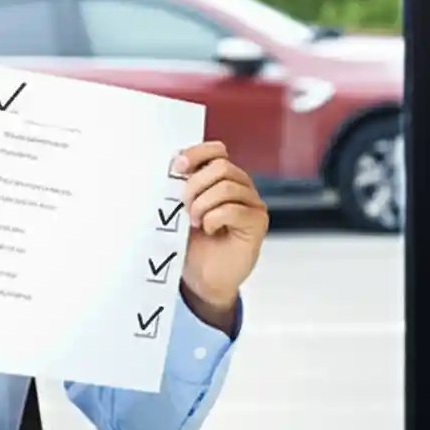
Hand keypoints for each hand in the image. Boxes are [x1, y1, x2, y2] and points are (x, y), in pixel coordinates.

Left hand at [174, 141, 268, 331]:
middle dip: (195, 185)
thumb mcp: (180, 211)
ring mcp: (252, 205)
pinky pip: (234, 210)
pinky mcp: (257, 224)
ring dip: (203, 205)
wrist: (202, 279)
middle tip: (184, 207)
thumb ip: (181, 187)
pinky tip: (210, 230)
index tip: (177, 167)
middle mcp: (242, 187)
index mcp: (223, 179)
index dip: (197, 153)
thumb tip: (172, 165)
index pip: (217, 150)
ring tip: (195, 222)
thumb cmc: (193, 246)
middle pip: (221, 166)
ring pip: (227, 187)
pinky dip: (214, 219)